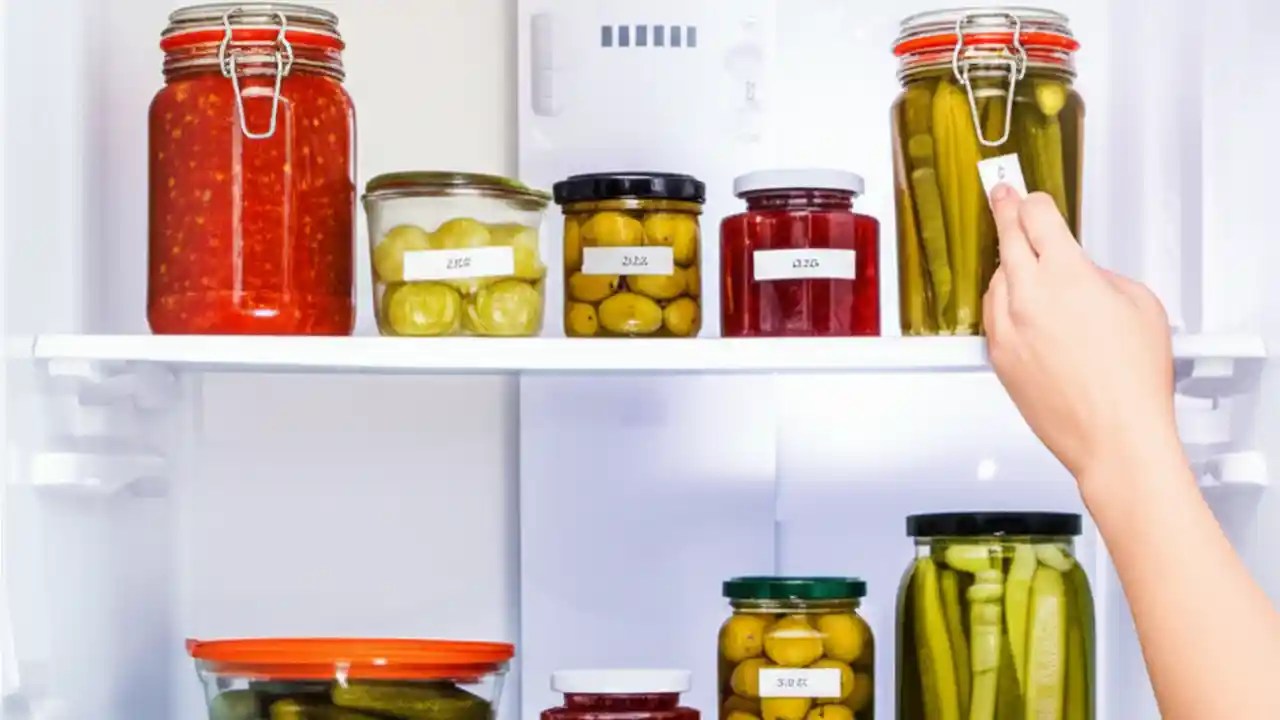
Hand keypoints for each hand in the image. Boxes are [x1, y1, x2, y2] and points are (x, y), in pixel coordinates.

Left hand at [983, 186, 1178, 483]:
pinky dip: (1004, 303)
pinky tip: (1020, 307)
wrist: (1113, 434)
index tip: (1026, 195)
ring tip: (1027, 266)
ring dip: (1010, 267)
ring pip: (998, 279)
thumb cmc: (1133, 379)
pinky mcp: (997, 355)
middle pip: (1008, 239)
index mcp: (1067, 274)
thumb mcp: (1139, 304)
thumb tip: (1079, 273)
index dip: (1032, 202)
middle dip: (1005, 213)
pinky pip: (992, 314)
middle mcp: (1028, 295)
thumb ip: (1100, 276)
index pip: (1037, 218)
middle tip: (1000, 197)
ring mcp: (1007, 326)